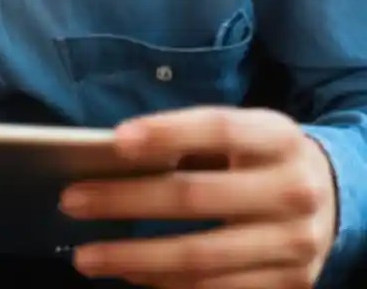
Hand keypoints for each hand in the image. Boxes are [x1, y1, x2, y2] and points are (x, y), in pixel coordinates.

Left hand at [60, 107, 336, 287]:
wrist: (330, 198)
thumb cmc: (256, 159)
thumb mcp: (239, 136)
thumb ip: (188, 142)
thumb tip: (112, 157)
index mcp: (278, 138)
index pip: (218, 128)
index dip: (167, 132)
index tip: (115, 141)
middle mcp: (294, 190)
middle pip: (195, 196)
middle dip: (124, 200)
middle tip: (71, 201)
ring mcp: (295, 243)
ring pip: (199, 256)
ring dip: (132, 257)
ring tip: (85, 256)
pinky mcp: (289, 284)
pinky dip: (163, 283)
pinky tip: (128, 274)